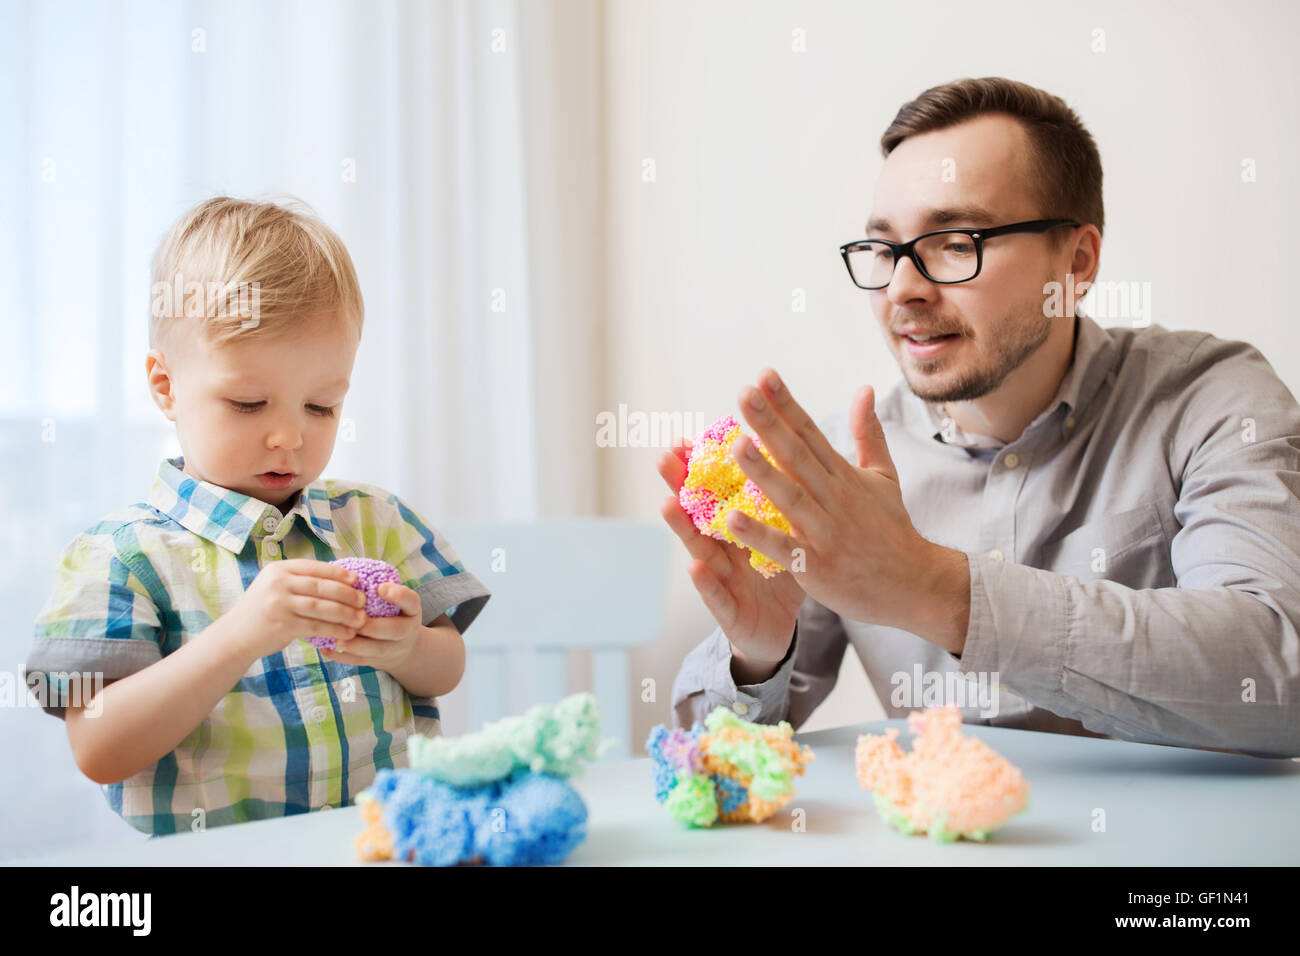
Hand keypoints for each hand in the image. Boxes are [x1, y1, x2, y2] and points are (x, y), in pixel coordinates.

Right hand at [227, 559, 368, 659]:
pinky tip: (346, 633)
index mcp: (279, 570)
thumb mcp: (275, 587)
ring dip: (345, 613)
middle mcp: (278, 583)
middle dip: (346, 594)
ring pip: (321, 607)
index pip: (315, 568)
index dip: (338, 574)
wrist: (235, 636)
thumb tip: (340, 579)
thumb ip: (299, 581)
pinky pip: (315, 627)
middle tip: (363, 601)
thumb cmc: (262, 611)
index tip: (356, 580)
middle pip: (321, 587)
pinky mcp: (282, 625)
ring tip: (361, 619)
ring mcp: (279, 604)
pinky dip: (334, 630)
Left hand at [320, 581, 424, 671]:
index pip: (411, 601)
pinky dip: (343, 657)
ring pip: (378, 650)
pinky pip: (361, 662)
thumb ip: (379, 589)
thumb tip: (345, 571)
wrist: (402, 646)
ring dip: (357, 646)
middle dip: (374, 626)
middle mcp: (406, 630)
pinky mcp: (379, 661)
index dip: (398, 595)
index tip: (380, 587)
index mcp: (411, 610)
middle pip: (395, 630)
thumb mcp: (396, 600)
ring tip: (337, 639)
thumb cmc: (392, 613)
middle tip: (355, 620)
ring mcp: (394, 648)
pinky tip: (327, 649)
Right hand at [657, 438, 805, 671]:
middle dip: (681, 486)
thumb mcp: (785, 537)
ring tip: (668, 503)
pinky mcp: (729, 612)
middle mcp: (723, 549)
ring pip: (700, 549)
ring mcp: (722, 580)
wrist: (779, 631)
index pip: (719, 492)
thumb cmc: (779, 577)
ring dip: (682, 527)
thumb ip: (782, 503)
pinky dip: (705, 583)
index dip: (703, 467)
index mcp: (740, 528)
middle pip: (700, 513)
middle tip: (666, 456)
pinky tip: (694, 567)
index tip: (689, 436)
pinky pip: (717, 596)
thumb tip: (793, 454)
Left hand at [722, 369, 967, 649]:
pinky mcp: (817, 566)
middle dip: (770, 424)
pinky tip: (732, 519)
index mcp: (843, 475)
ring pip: (790, 497)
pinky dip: (759, 535)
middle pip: (797, 455)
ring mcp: (825, 532)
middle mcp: (833, 498)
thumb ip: (869, 433)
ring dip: (762, 471)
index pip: (810, 432)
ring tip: (736, 445)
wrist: (915, 584)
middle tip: (744, 393)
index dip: (786, 403)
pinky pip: (784, 548)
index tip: (764, 375)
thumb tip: (864, 389)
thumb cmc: (891, 529)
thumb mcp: (884, 476)